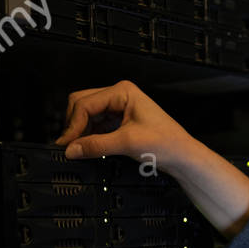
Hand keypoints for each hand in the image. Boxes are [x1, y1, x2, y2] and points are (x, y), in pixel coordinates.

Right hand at [53, 80, 195, 170]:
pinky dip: (89, 136)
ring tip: (77, 149)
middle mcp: (118, 95)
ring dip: (80, 131)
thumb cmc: (166, 143)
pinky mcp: (119, 121)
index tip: (66, 144)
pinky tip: (88, 148)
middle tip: (69, 147)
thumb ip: (97, 145)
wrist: (182, 156)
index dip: (73, 125)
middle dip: (74, 125)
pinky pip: (95, 125)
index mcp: (122, 91)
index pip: (85, 104)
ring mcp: (118, 107)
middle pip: (81, 104)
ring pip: (86, 115)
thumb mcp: (127, 143)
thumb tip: (71, 149)